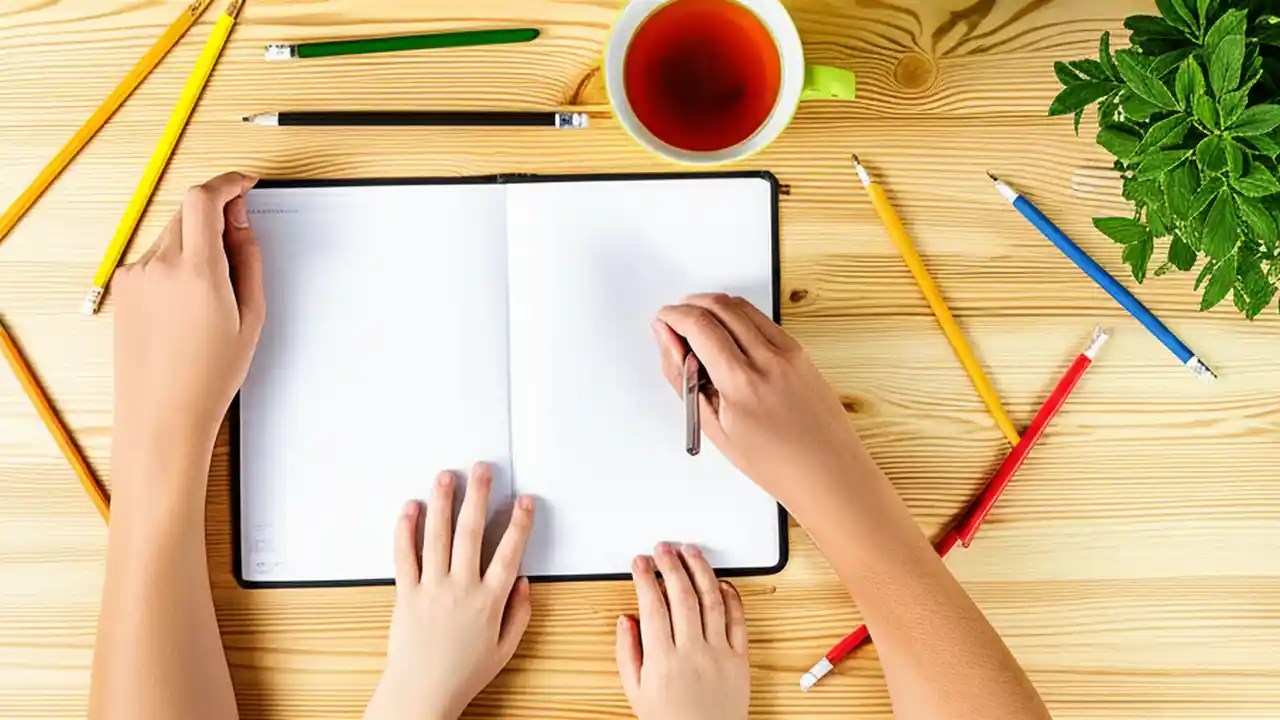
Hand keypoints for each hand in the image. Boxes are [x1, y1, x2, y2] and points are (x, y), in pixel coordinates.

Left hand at [112, 173, 263, 501]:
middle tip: (238, 245)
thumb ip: (248, 261)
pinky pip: (154, 258)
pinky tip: (188, 306)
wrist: (162, 413)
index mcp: (197, 272)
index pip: (204, 198)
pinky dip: (176, 265)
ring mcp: (135, 276)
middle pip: (188, 213)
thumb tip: (241, 225)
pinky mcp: (123, 289)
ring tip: (213, 294)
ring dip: (195, 245)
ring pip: (172, 236)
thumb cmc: (208, 376)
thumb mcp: (250, 317)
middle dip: (215, 217)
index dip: (227, 182)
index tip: (243, 184)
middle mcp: (159, 267)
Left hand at [365, 464, 534, 719]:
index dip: (520, 522)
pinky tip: (410, 508)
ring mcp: (432, 588)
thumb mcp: (505, 648)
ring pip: (438, 535)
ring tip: (447, 477)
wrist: (422, 693)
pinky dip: (406, 529)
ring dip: (443, 501)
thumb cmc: (463, 674)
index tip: (525, 501)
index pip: (509, 551)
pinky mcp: (406, 593)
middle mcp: (462, 588)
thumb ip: (519, 613)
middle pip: (472, 531)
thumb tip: (523, 581)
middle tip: (483, 470)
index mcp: (490, 601)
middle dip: (479, 495)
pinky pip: (405, 555)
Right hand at [616, 543, 748, 719]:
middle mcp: (692, 653)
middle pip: (682, 595)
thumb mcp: (635, 692)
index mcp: (662, 661)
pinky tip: (720, 581)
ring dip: (699, 570)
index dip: (644, 577)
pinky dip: (730, 596)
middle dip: (670, 564)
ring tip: (690, 552)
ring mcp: (719, 654)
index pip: (653, 605)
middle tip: (663, 548)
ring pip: (711, 600)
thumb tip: (626, 619)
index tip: (639, 562)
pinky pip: (738, 620)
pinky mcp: (739, 659)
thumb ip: (627, 653)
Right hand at [652, 294, 864, 508]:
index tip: (662, 319)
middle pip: (719, 306)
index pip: (699, 325)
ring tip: (698, 327)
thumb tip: (667, 342)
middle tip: (675, 321)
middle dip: (689, 305)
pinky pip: (762, 319)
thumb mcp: (715, 427)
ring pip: (741, 306)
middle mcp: (768, 360)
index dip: (673, 315)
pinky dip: (738, 317)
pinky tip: (728, 335)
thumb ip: (683, 378)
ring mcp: (788, 352)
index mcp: (741, 384)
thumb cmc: (775, 463)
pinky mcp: (800, 351)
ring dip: (713, 306)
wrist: (827, 473)